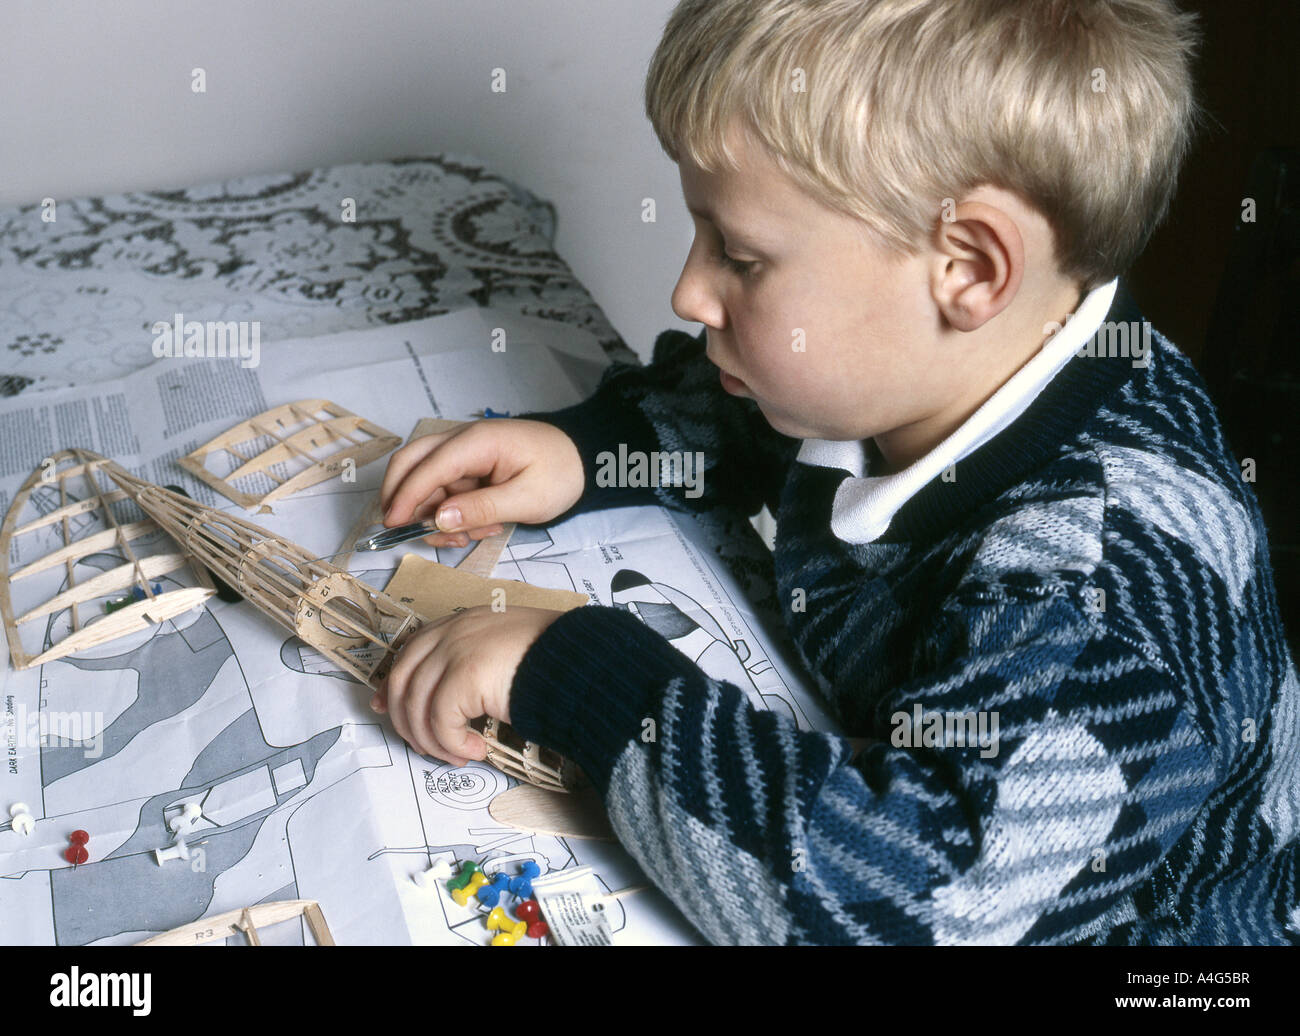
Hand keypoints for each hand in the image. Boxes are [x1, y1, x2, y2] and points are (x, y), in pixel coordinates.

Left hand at [371, 605, 565, 765]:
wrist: (578, 660)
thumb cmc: (551, 662)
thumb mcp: (502, 654)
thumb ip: (468, 665)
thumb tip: (443, 699)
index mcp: (460, 623)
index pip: (409, 653)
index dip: (391, 685)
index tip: (384, 708)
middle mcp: (452, 632)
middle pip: (401, 681)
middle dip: (406, 721)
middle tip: (427, 747)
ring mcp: (456, 650)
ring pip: (417, 705)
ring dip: (432, 740)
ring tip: (458, 754)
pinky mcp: (465, 674)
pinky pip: (441, 721)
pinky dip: (453, 743)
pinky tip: (476, 749)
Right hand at [379, 419, 583, 549]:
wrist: (584, 460)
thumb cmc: (561, 473)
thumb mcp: (527, 498)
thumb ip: (482, 509)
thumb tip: (439, 519)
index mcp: (477, 441)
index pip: (429, 466)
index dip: (406, 496)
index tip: (393, 524)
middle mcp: (463, 441)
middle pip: (412, 463)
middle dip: (402, 498)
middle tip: (407, 532)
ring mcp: (464, 453)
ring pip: (426, 481)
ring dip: (434, 513)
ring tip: (465, 537)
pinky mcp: (469, 467)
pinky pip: (445, 490)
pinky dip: (451, 513)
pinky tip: (477, 528)